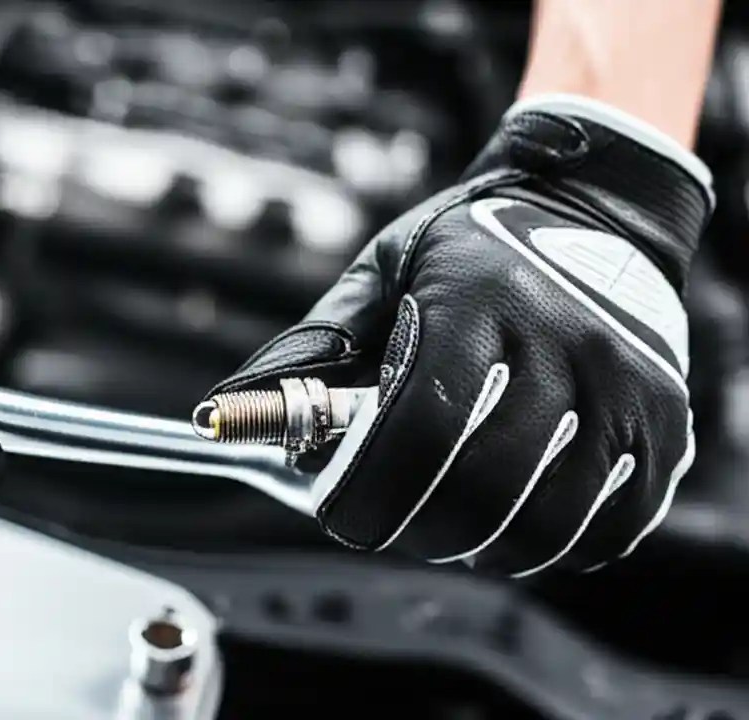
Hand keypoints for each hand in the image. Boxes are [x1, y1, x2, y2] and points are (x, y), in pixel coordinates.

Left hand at [208, 96, 712, 575]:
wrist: (593, 209)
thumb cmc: (466, 246)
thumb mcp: (382, 270)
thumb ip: (314, 345)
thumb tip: (220, 412)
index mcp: (481, 298)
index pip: (424, 424)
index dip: (373, 493)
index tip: (343, 519)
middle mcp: (565, 341)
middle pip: (485, 483)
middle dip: (417, 528)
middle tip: (387, 527)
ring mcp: (628, 386)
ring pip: (549, 519)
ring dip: (480, 546)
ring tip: (444, 528)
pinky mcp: (666, 422)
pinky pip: (609, 525)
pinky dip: (550, 547)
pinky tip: (510, 526)